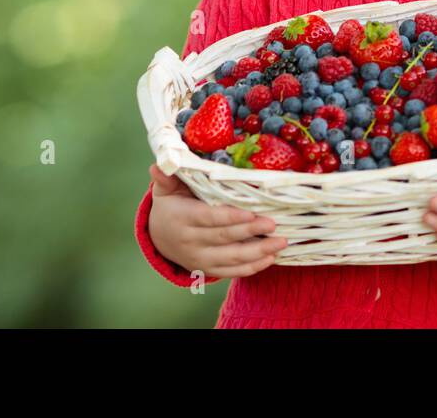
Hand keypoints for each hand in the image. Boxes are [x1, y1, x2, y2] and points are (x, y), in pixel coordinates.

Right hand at [146, 164, 287, 277]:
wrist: (160, 239)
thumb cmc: (171, 206)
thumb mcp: (166, 190)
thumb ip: (166, 178)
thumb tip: (156, 165)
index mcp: (182, 219)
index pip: (209, 218)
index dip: (231, 217)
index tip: (252, 213)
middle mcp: (191, 242)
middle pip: (224, 238)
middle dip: (251, 232)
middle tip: (273, 224)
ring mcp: (200, 259)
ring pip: (232, 258)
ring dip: (258, 252)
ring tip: (280, 242)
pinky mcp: (208, 270)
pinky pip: (232, 272)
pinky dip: (252, 267)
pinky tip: (270, 258)